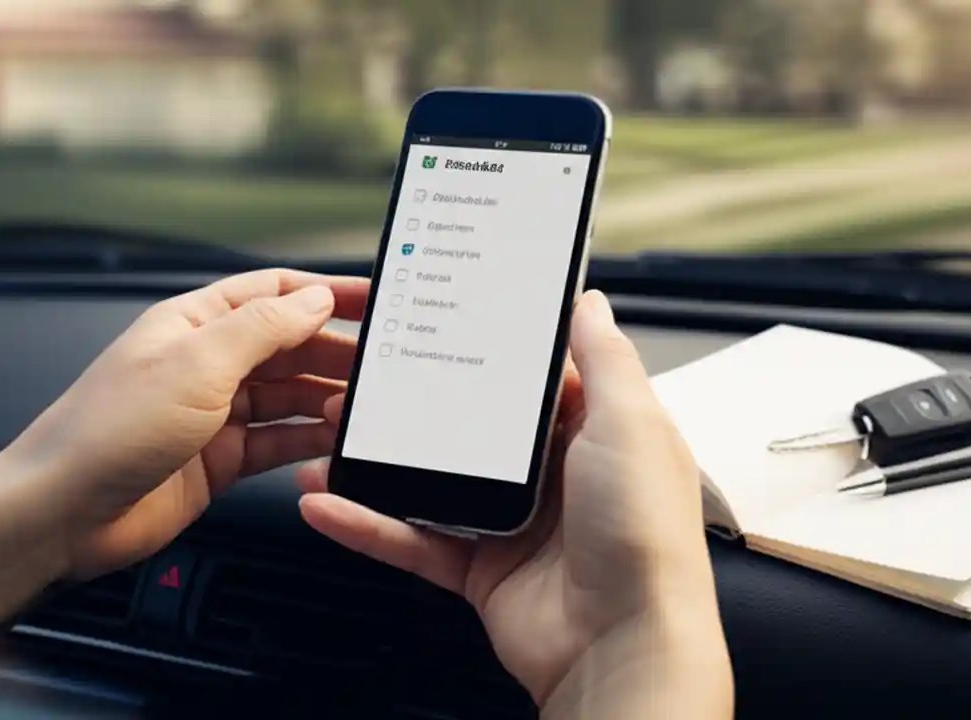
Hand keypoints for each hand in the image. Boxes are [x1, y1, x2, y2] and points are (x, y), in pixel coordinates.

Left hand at [8, 269, 367, 579]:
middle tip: (383, 366)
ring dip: (327, 398)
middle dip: (337, 352)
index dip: (327, 293)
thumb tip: (317, 298)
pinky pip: (279, 441)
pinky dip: (309, 440)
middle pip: (290, 345)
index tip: (376, 300)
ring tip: (364, 408)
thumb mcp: (196, 364)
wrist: (63, 513)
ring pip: (289, 395)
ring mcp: (215, 412)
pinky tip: (335, 441)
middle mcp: (207, 362)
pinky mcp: (221, 459)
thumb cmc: (107, 430)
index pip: (275, 293)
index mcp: (195, 322)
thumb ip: (263, 329)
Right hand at [296, 290, 731, 715]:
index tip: (442, 321)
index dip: (489, 351)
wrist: (622, 645)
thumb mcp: (631, 423)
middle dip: (415, 404)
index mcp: (595, 433)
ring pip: (430, 482)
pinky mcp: (480, 571)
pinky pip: (412, 541)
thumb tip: (592, 302)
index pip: (533, 379)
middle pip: (471, 428)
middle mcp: (554, 476)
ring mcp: (512, 524)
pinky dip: (366, 526)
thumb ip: (606, 358)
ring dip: (376, 463)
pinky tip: (326, 505)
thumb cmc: (644, 536)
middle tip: (363, 377)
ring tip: (327, 434)